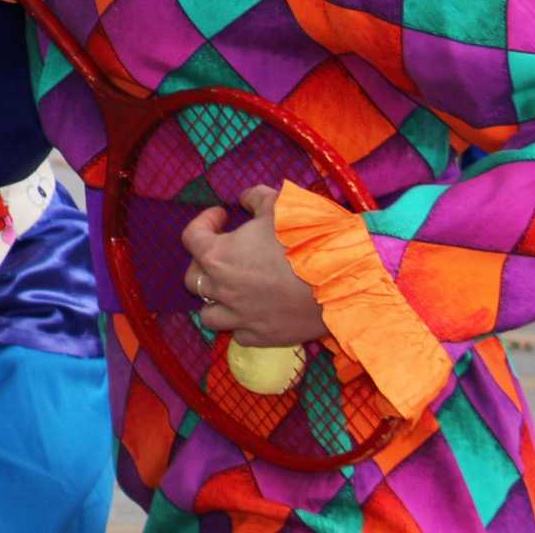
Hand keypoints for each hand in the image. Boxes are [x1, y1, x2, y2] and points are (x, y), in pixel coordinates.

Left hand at [184, 186, 330, 347]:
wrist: (343, 282)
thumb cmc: (306, 240)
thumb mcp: (279, 205)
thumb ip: (255, 197)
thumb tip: (245, 199)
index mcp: (218, 256)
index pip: (191, 237)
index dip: (204, 222)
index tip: (221, 215)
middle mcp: (222, 289)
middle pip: (193, 279)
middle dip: (203, 263)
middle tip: (223, 254)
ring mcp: (240, 316)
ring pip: (209, 315)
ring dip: (216, 301)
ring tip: (231, 289)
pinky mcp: (262, 337)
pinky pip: (238, 335)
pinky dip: (241, 324)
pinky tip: (253, 312)